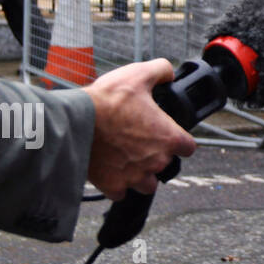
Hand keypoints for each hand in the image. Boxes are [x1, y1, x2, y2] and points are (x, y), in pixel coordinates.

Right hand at [85, 58, 196, 200]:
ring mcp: (135, 176)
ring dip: (140, 175)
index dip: (180, 141)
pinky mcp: (113, 186)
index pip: (188, 147)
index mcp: (169, 137)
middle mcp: (156, 161)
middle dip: (156, 156)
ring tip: (127, 160)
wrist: (75, 122)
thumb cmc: (108, 100)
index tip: (168, 136)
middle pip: (166, 166)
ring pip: (147, 185)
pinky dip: (117, 185)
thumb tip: (169, 73)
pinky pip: (121, 193)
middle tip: (139, 143)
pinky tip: (110, 171)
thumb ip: (161, 71)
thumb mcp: (139, 74)